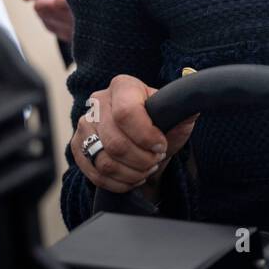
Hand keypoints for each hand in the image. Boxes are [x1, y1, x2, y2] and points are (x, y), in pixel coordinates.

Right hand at [71, 73, 199, 194]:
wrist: (142, 139)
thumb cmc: (160, 123)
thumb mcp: (176, 114)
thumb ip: (184, 110)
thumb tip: (192, 107)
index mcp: (123, 86)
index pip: (126, 112)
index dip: (146, 135)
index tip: (160, 146)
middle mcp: (98, 102)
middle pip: (115, 142)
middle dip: (141, 159)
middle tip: (155, 160)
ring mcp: (84, 125)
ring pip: (104, 161)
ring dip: (131, 172)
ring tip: (146, 169)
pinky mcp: (77, 147)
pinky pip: (95, 174)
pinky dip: (118, 182)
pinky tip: (133, 177)